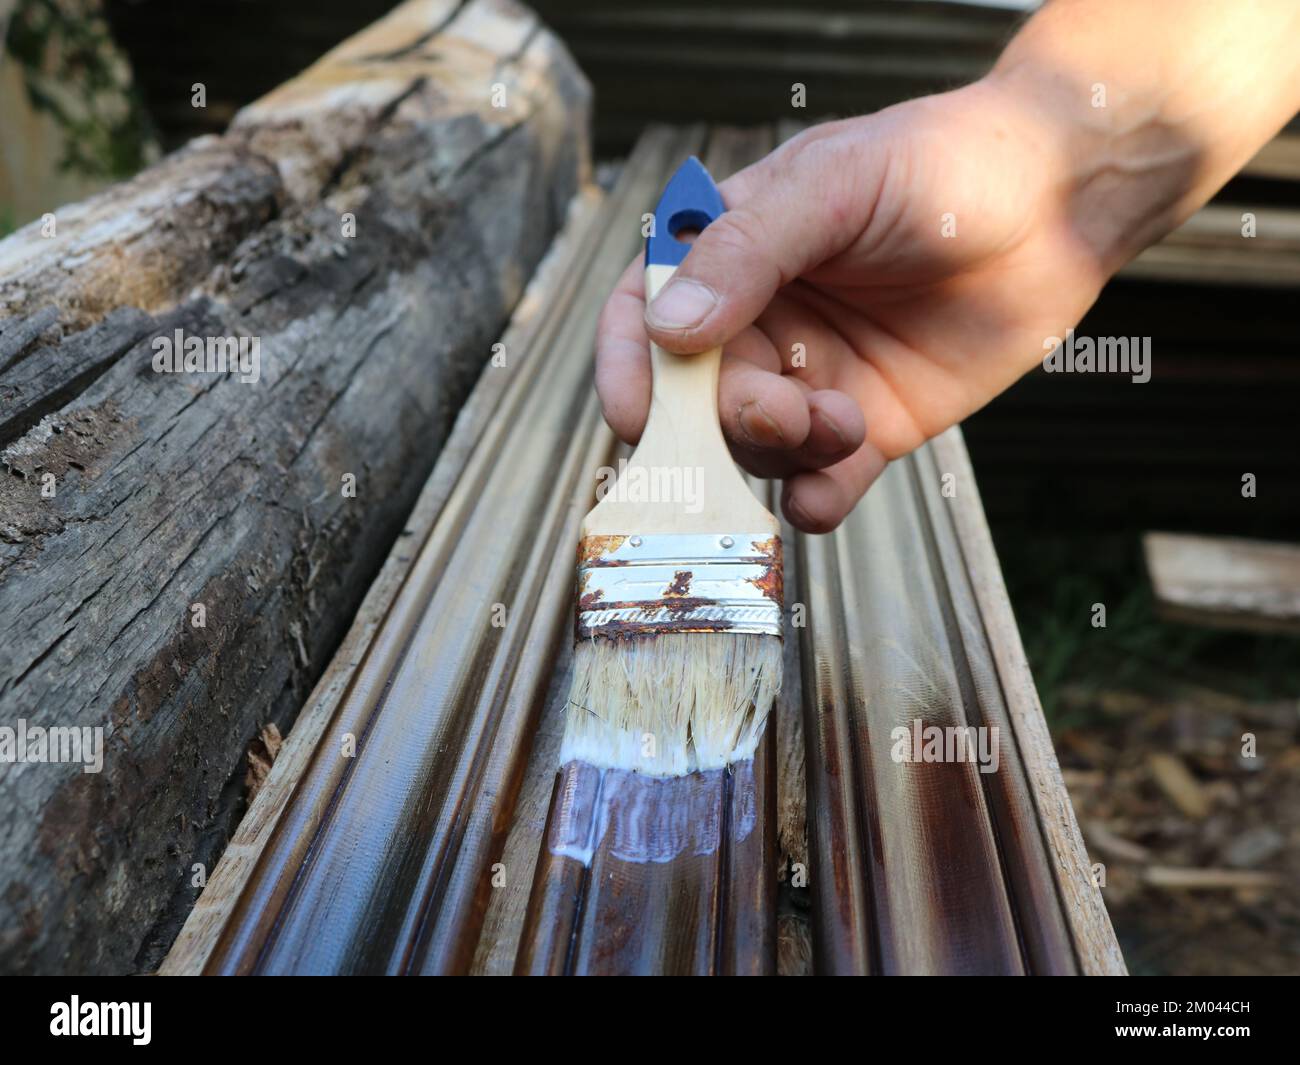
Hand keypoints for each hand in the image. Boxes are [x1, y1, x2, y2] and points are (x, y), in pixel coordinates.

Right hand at [595, 77, 1113, 531]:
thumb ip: (748, 252)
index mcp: (733, 254)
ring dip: (783, 453)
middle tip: (784, 414)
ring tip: (843, 421)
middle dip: (730, 420)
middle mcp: (763, 322)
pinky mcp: (868, 427)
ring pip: (755, 448)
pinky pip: (818, 485)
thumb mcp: (836, 184)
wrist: (1062, 204)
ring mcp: (813, 378)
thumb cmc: (946, 164)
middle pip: (699, 398)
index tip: (639, 415)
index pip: (645, 314)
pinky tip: (825, 494)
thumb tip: (669, 327)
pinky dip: (812, 502)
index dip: (630, 367)